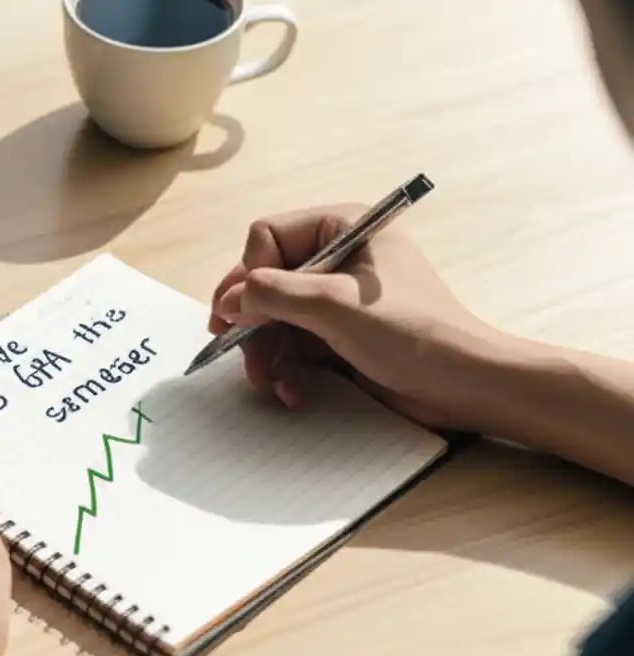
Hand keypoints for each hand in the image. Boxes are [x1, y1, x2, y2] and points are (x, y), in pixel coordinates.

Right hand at [210, 204, 503, 429]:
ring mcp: (337, 300)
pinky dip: (287, 369)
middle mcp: (337, 258)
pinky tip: (293, 390)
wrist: (464, 385)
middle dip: (252, 323)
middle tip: (242, 355)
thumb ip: (273, 294)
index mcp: (342, 229)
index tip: (240, 314)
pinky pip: (293, 346)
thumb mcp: (335, 306)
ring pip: (273, 319)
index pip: (267, 237)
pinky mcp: (339, 336)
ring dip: (265, 353)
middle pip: (265, 282)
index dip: (249, 275)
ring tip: (269, 382)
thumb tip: (226, 300)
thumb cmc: (413, 333)